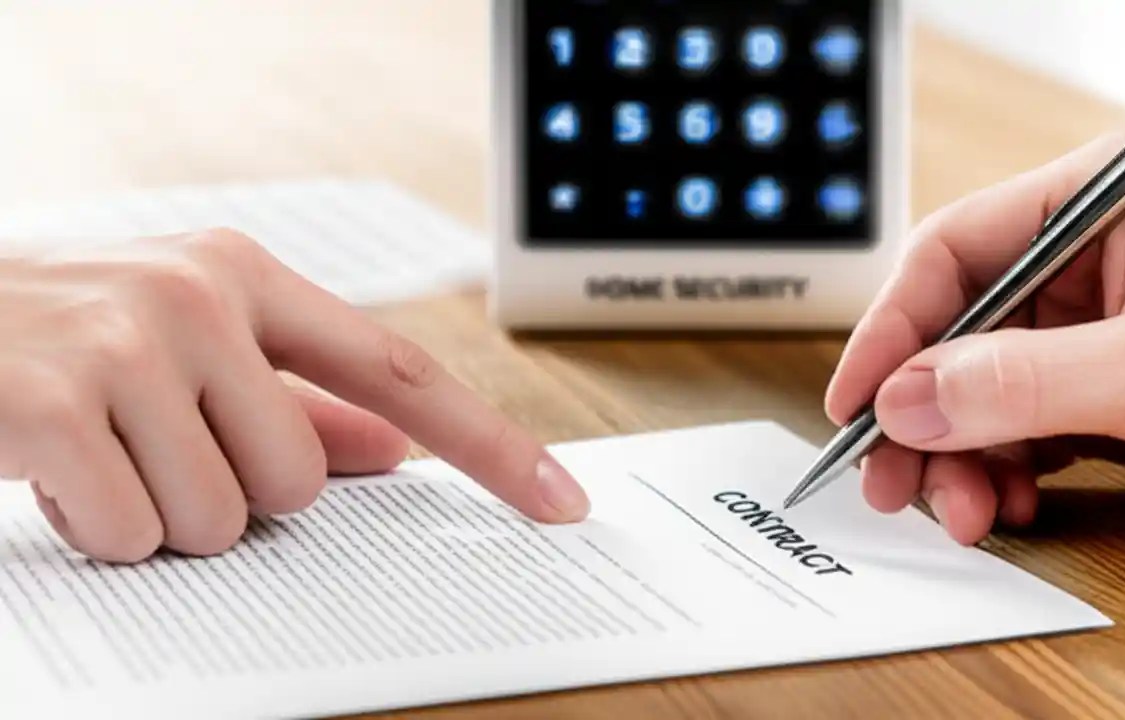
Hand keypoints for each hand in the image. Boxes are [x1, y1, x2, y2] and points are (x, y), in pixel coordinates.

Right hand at [0, 229, 588, 561]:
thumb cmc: (65, 340)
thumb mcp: (186, 348)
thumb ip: (296, 397)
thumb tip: (397, 449)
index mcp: (245, 277)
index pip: (400, 373)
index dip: (491, 444)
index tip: (561, 500)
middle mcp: (198, 296)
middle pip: (300, 482)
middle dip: (228, 495)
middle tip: (151, 447)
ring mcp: (127, 343)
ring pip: (222, 520)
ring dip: (158, 515)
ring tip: (100, 452)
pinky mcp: (53, 401)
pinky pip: (133, 535)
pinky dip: (94, 529)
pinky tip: (53, 469)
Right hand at [826, 133, 1124, 544]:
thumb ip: (1023, 384)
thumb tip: (906, 401)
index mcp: (1097, 201)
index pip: (954, 252)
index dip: (890, 331)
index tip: (855, 403)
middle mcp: (1088, 250)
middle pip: (960, 326)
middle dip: (924, 414)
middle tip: (896, 484)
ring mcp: (1099, 312)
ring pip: (987, 381)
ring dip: (964, 452)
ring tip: (969, 513)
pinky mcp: (1111, 368)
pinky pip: (1027, 412)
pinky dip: (1008, 462)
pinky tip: (1011, 502)